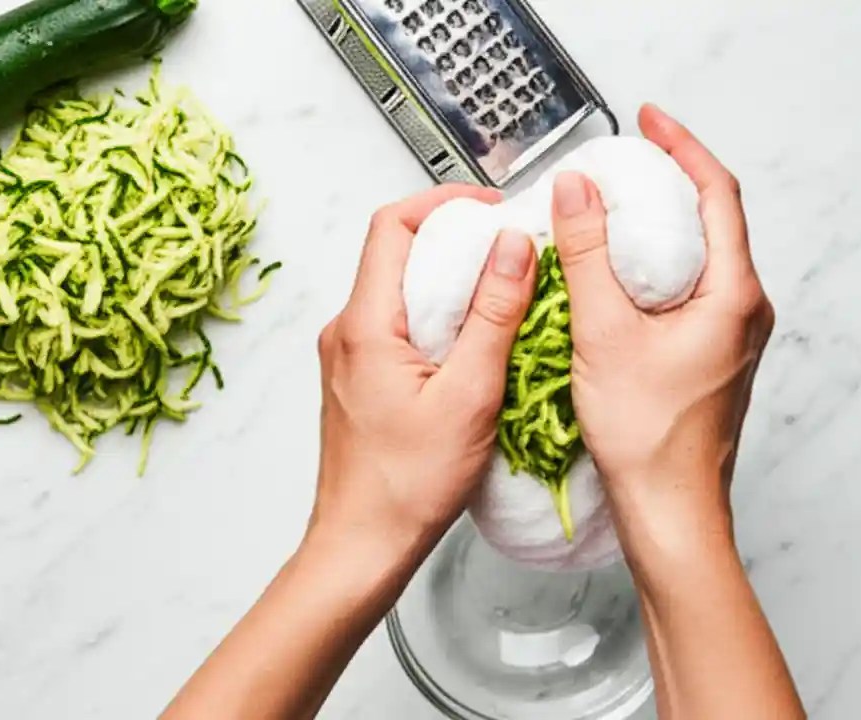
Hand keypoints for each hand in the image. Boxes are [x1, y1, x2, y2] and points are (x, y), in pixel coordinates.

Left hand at [163, 185, 540, 719]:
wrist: (362, 546)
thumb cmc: (407, 486)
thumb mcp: (469, 395)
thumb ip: (493, 315)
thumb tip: (513, 245)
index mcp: (365, 325)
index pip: (393, 225)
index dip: (445, 203)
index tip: (492, 209)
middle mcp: (348, 331)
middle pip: (398, 251)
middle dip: (457, 239)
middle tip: (510, 247)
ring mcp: (351, 356)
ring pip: (401, 289)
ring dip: (451, 280)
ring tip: (503, 292)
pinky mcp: (363, 379)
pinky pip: (400, 324)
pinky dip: (440, 316)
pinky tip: (478, 342)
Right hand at [550, 105, 775, 540]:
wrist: (671, 512)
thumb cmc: (648, 440)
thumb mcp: (603, 334)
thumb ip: (588, 255)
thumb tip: (577, 191)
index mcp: (733, 295)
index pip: (717, 193)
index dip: (682, 147)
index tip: (650, 120)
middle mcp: (745, 310)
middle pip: (716, 219)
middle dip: (672, 179)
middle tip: (629, 156)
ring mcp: (733, 335)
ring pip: (704, 255)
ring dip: (665, 223)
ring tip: (620, 203)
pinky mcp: (714, 355)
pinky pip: (694, 288)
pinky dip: (661, 263)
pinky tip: (623, 270)